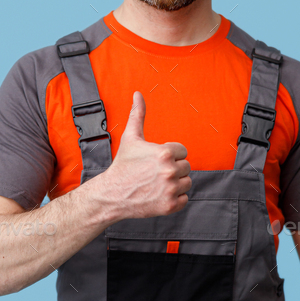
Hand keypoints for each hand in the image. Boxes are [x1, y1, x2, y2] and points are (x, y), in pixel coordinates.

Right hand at [103, 91, 191, 219]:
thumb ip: (138, 114)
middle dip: (173, 169)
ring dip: (176, 183)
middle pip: (186, 167)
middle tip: (155, 173)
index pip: (183, 151)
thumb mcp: (130, 138)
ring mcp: (171, 189)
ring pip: (187, 183)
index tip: (155, 161)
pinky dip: (175, 198)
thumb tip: (138, 94)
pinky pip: (185, 199)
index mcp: (164, 153)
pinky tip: (160, 194)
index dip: (170, 155)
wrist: (112, 194)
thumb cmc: (122, 166)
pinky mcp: (170, 205)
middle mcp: (170, 171)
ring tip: (157, 183)